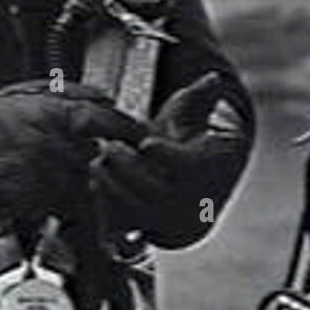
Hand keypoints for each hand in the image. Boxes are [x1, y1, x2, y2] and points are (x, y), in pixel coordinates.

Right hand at [0, 80, 148, 226]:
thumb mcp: (36, 90)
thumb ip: (75, 94)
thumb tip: (106, 97)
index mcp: (68, 116)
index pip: (119, 125)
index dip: (135, 132)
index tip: (143, 138)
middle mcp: (66, 147)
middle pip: (111, 162)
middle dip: (117, 166)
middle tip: (121, 168)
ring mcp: (55, 176)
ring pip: (93, 187)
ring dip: (97, 188)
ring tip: (91, 186)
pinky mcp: (40, 201)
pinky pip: (69, 207)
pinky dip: (72, 205)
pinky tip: (66, 196)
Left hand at [92, 71, 249, 243]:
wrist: (202, 189)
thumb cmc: (195, 144)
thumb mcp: (198, 118)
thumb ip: (202, 96)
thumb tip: (213, 77)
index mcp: (212, 169)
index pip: (192, 167)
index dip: (168, 156)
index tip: (146, 143)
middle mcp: (197, 199)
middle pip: (161, 191)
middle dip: (131, 169)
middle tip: (109, 148)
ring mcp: (175, 220)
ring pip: (142, 211)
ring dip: (115, 188)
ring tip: (97, 163)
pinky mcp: (154, 231)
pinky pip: (130, 225)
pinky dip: (110, 207)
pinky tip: (96, 185)